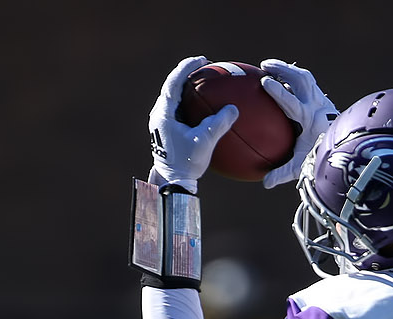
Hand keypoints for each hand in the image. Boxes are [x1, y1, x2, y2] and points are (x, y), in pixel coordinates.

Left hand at [148, 56, 238, 190]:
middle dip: (186, 73)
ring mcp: (161, 123)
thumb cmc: (187, 164)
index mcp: (164, 114)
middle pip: (171, 86)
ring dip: (186, 86)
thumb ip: (218, 124)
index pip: (173, 82)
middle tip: (202, 66)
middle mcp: (159, 115)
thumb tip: (233, 109)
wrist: (172, 183)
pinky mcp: (165, 130)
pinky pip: (177, 109)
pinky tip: (203, 105)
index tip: (201, 60)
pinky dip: (189, 101)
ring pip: (173, 97)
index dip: (186, 67)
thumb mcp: (205, 142)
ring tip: (202, 80)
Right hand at [258, 59, 336, 188]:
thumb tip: (266, 184)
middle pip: (300, 80)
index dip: (279, 91)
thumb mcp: (299, 166)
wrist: (344, 151)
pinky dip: (294, 76)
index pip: (292, 101)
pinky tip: (282, 74)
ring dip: (287, 69)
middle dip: (282, 70)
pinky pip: (308, 82)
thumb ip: (282, 173)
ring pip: (305, 77)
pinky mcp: (323, 98)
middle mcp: (317, 105)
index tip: (265, 82)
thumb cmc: (318, 158)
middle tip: (264, 66)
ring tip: (271, 66)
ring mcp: (321, 99)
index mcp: (308, 118)